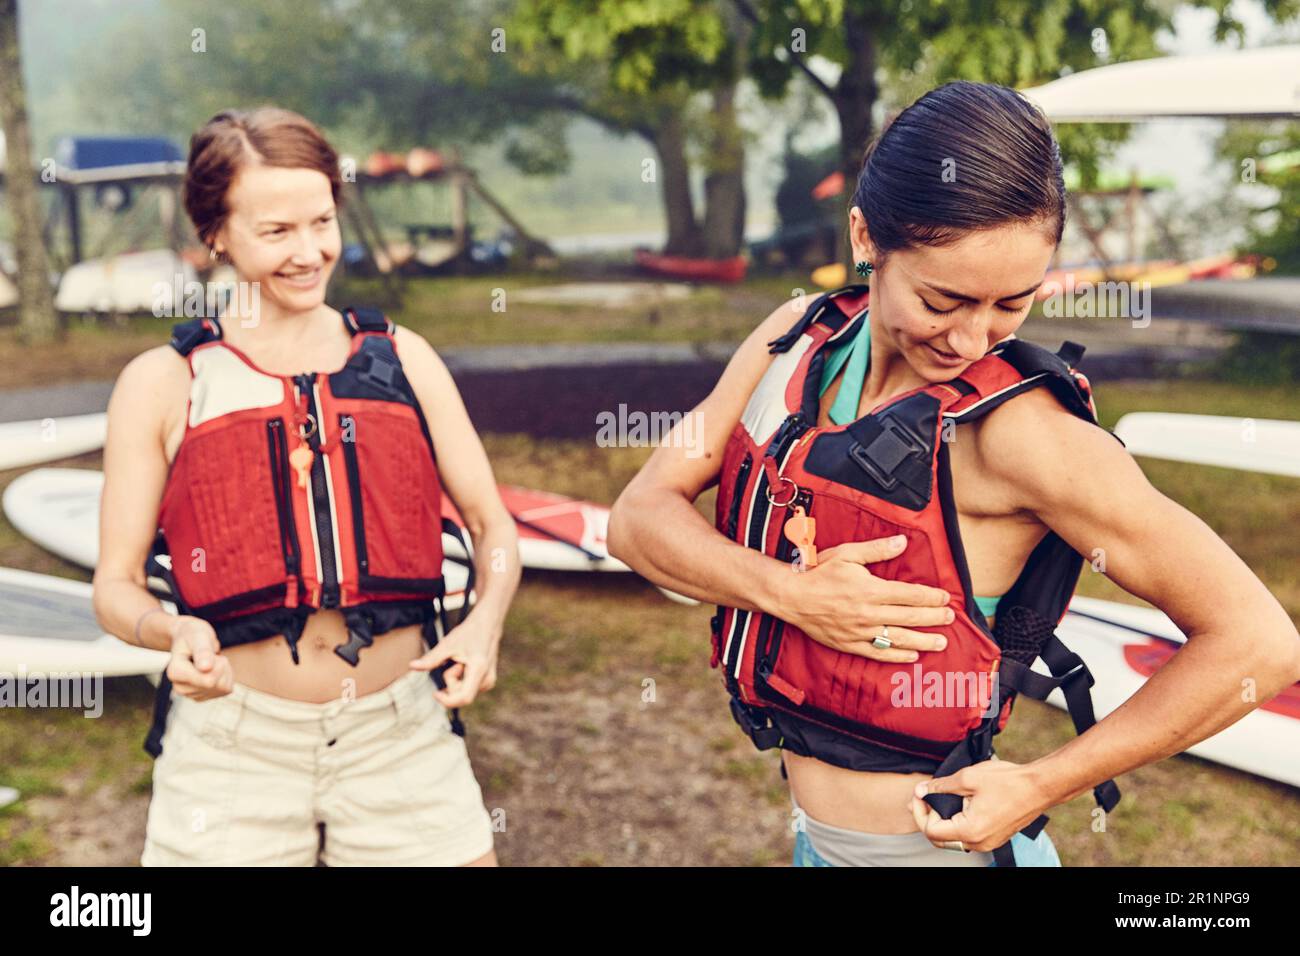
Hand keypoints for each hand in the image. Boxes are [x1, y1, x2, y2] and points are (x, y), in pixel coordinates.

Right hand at [166, 616, 233, 700]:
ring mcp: (192, 694)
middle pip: (216, 685)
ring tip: (212, 660)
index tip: (208, 651)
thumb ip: (202, 651)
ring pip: (223, 688)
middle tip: (211, 654)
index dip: (217, 664)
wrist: (190, 639)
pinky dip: (227, 677)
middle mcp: (180, 687)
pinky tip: (215, 668)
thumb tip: (205, 668)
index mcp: (175, 672)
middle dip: (220, 666)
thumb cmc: (193, 635)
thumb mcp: (199, 635)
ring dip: (224, 670)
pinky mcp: (204, 696)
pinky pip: (226, 690)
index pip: (208, 680)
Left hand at [409, 612, 500, 708]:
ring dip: (456, 679)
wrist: (488, 625)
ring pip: (463, 691)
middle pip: (460, 694)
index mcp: (478, 669)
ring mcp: (489, 681)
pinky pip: (468, 688)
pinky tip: (464, 666)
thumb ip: (431, 659)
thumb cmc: (468, 633)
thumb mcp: (447, 644)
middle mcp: (487, 678)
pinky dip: (461, 679)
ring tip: (460, 661)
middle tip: (452, 662)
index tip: (435, 693)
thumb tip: (412, 666)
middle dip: (450, 680)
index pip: (464, 698)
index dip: (447, 700)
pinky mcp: (487, 681)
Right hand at [775, 535, 954, 661]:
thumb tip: (903, 542)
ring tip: (941, 642)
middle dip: (934, 618)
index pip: (910, 595)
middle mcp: (869, 613)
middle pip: (910, 617)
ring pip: (898, 638)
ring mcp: (860, 631)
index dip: (931, 597)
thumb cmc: (818, 572)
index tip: (945, 598)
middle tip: (950, 619)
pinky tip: (912, 656)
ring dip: (923, 641)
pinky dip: (897, 655)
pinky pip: (878, 652)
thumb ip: (877, 550)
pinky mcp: (850, 644)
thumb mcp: (847, 554)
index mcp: (870, 589)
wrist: (791, 596)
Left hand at [907, 758, 1051, 852]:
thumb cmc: (1008, 782)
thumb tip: (920, 790)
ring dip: (941, 821)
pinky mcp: (994, 837)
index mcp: (970, 831)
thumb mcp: (968, 778)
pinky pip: (967, 836)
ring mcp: (988, 842)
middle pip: (939, 838)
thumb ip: (940, 787)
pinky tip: (954, 805)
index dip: (919, 811)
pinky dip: (956, 822)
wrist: (1039, 787)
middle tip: (922, 798)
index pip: (930, 830)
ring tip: (936, 799)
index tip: (918, 795)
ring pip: (953, 839)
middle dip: (927, 817)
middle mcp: (978, 843)